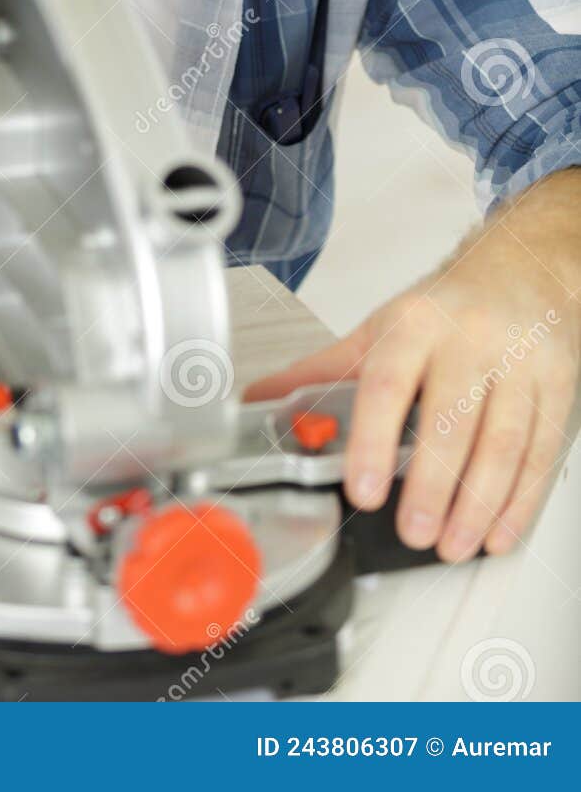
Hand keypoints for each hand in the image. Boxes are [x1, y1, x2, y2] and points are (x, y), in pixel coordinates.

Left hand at [243, 225, 580, 561]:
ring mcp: (518, 361)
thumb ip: (324, 372)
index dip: (373, 440)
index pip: (387, 384)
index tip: (363, 489)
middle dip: (431, 485)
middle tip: (412, 532)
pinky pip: (540, 449)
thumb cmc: (445, 307)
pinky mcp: (556, 383)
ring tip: (452, 542)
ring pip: (501, 441)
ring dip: (478, 503)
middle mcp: (469, 339)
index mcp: (414, 324)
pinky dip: (519, 498)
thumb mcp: (380, 329)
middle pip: (450, 420)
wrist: (522, 268)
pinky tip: (498, 529)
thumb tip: (260, 400)